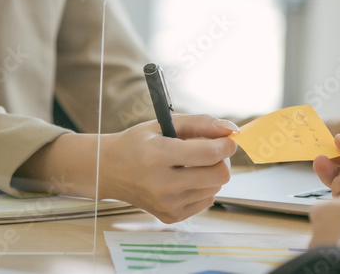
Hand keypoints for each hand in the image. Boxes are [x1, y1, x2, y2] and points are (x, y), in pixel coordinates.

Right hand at [100, 114, 238, 222]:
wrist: (108, 171)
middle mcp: (162, 185)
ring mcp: (167, 204)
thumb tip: (230, 128)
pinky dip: (202, 188)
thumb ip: (200, 123)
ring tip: (191, 164)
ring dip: (211, 173)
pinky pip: (206, 201)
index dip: (226, 145)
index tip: (228, 139)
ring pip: (215, 188)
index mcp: (159, 156)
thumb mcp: (164, 124)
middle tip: (211, 151)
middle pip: (219, 176)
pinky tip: (185, 179)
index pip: (209, 154)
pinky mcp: (171, 216)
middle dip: (222, 160)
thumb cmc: (136, 144)